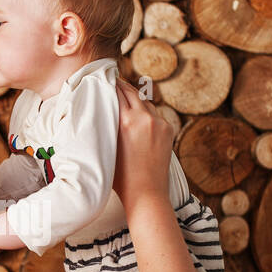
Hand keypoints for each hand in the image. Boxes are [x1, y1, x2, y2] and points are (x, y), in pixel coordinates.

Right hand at [113, 77, 172, 211]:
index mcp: (125, 121)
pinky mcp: (168, 129)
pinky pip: (155, 114)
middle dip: (122, 85)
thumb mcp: (106, 147)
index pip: (116, 92)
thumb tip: (102, 109)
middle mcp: (143, 118)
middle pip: (131, 91)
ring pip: (145, 101)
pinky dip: (146, 112)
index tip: (103, 79)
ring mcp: (159, 122)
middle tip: (113, 79)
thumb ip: (107, 125)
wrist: (146, 192)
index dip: (109, 84)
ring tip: (126, 96)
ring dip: (135, 98)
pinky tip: (139, 114)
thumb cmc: (120, 176)